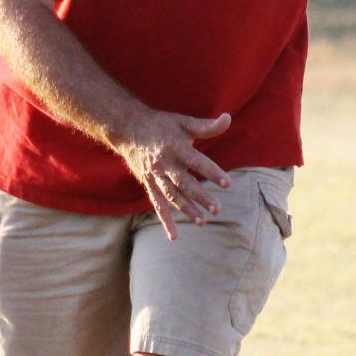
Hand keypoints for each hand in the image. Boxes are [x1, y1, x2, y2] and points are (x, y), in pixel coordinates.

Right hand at [114, 109, 233, 239]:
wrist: (128, 129)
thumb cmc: (161, 125)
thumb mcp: (184, 122)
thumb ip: (207, 126)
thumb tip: (228, 118)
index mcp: (175, 147)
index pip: (197, 162)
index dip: (212, 173)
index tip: (227, 183)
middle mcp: (165, 164)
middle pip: (184, 183)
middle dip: (200, 196)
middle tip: (217, 208)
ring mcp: (155, 176)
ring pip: (172, 196)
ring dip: (186, 209)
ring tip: (202, 221)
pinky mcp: (149, 185)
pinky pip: (157, 205)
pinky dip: (165, 221)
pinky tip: (174, 236)